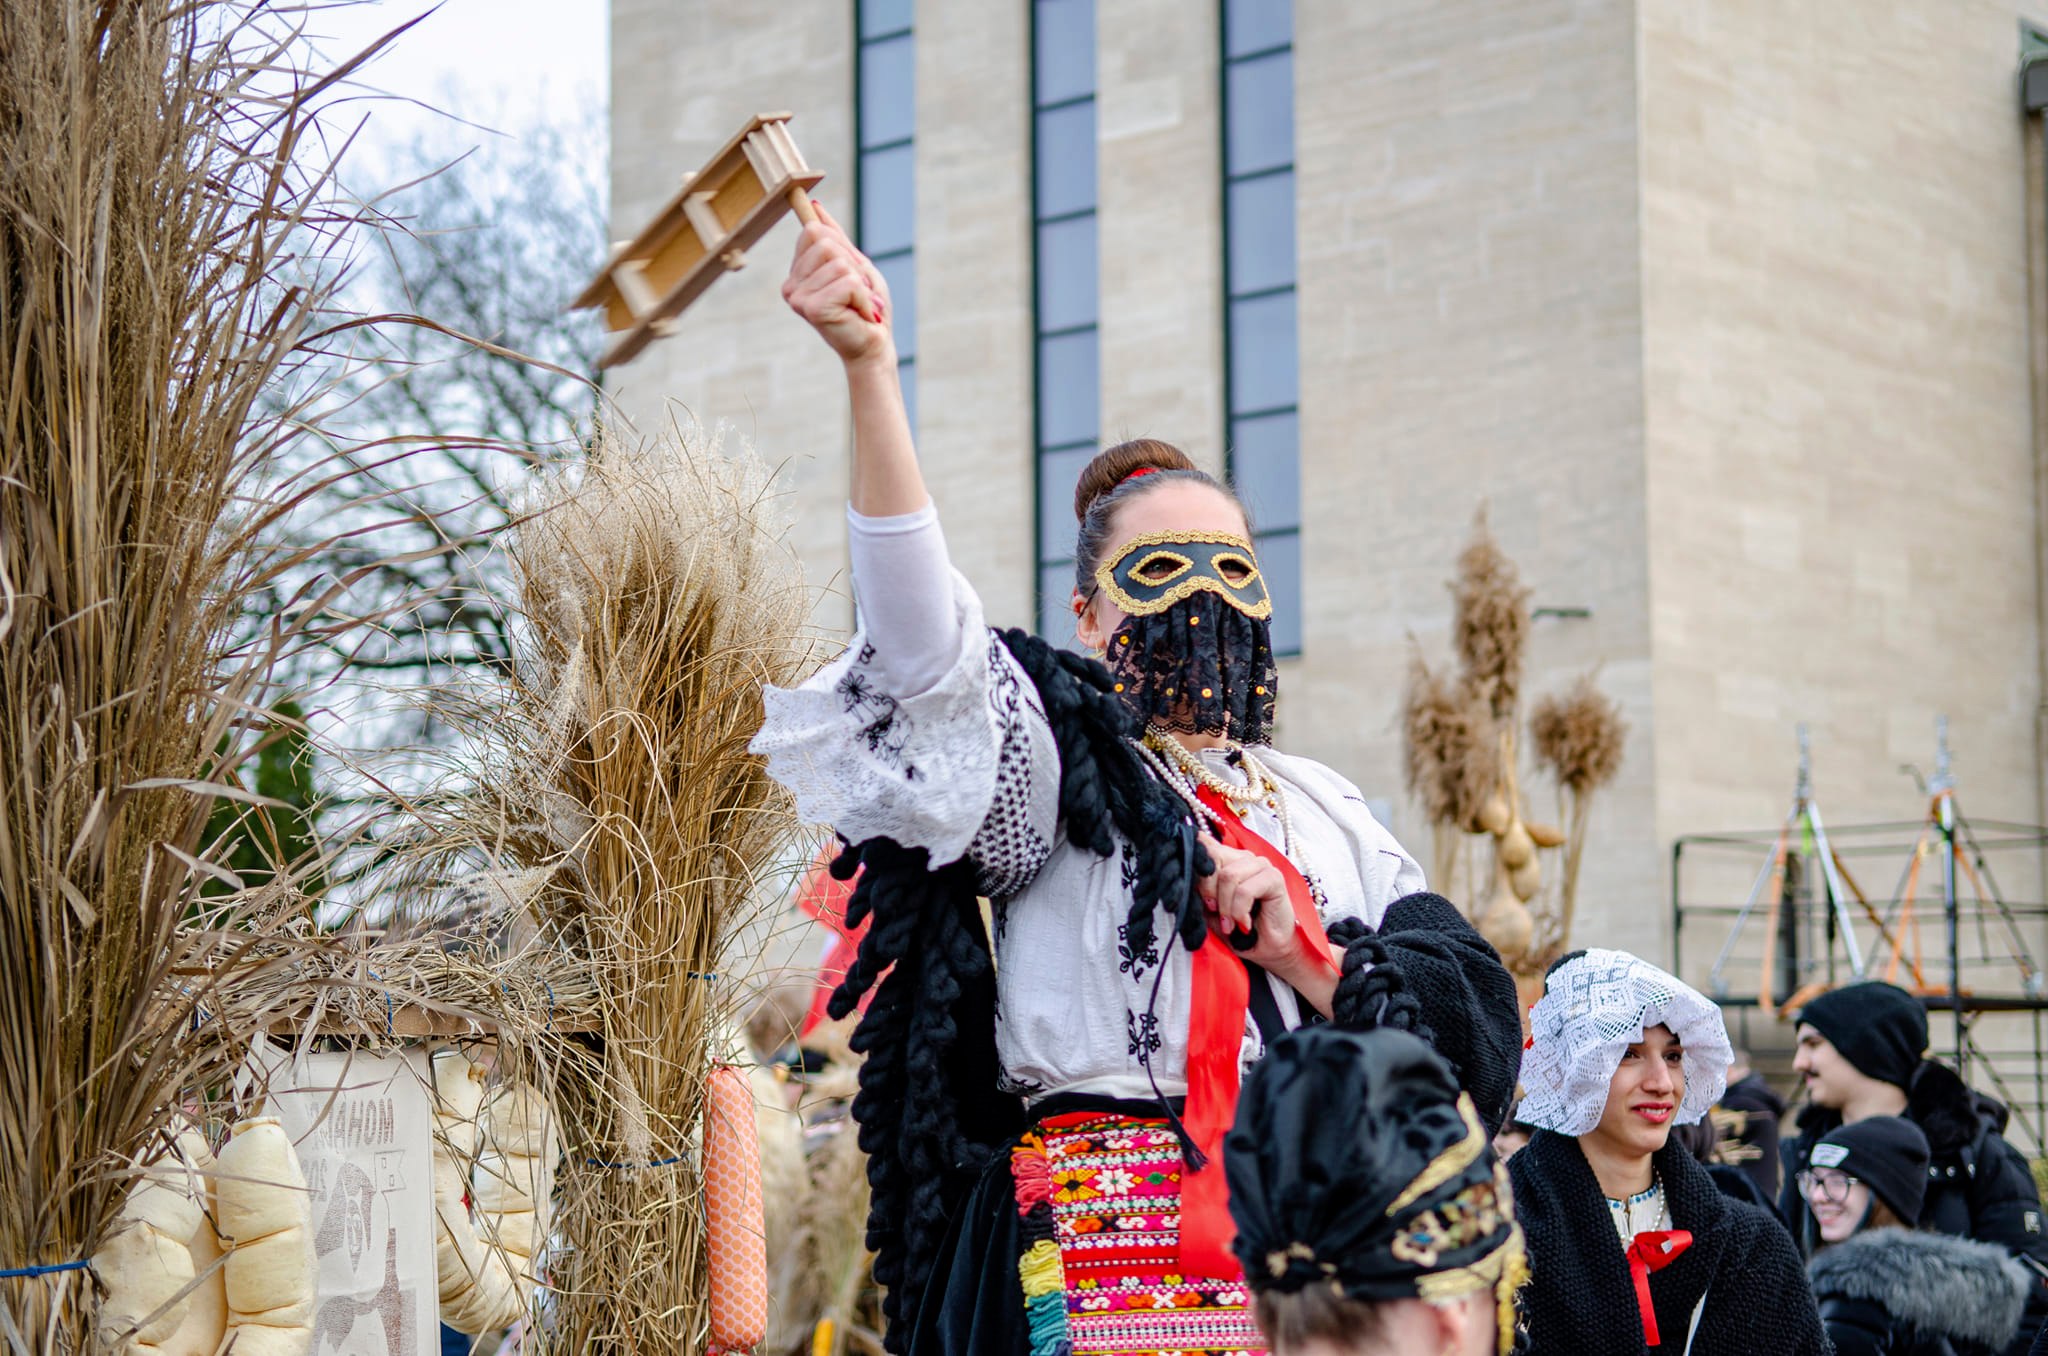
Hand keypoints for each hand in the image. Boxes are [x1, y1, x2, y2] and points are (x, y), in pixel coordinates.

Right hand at [781, 201, 893, 367]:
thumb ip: (835, 238)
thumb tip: (815, 206)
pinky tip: (859, 314)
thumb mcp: (854, 265)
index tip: (849, 275)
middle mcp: (791, 285)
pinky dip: (863, 297)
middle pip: (825, 243)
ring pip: (839, 263)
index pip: (813, 231)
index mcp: (797, 273)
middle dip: (852, 266)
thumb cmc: (866, 308)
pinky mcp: (812, 309)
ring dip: (860, 284)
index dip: (841, 248)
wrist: (874, 346)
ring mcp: (798, 298)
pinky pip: (848, 282)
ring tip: (858, 305)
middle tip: (856, 293)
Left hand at [1196, 832, 1304, 977]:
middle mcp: (1242, 857)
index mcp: (1226, 859)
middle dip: (1207, 890)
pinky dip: (1239, 911)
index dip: (1192, 857)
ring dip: (1225, 906)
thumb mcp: (1208, 910)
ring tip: (1229, 923)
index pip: (1203, 844)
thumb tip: (1182, 874)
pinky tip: (1244, 923)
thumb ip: (1197, 890)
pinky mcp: (1274, 877)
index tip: (1187, 881)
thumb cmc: (1237, 929)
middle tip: (1212, 911)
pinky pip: (1245, 891)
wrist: (1265, 950)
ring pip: (1228, 875)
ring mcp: (1260, 865)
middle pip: (1212, 857)